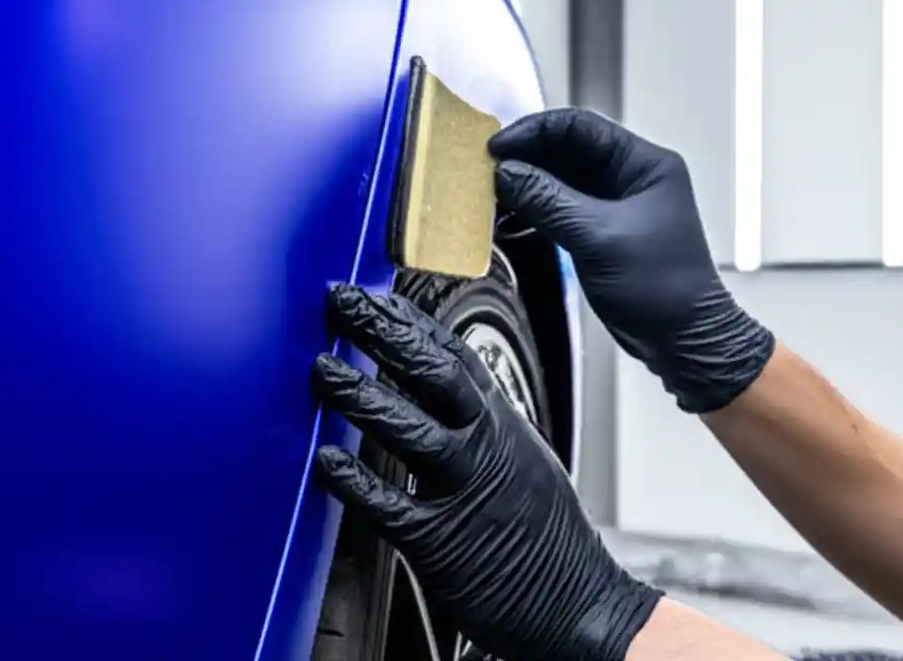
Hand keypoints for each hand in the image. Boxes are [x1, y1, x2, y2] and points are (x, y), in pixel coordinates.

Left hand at [312, 284, 660, 660]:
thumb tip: (435, 390)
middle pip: (432, 374)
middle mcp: (486, 448)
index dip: (409, 321)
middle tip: (340, 303)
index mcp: (503, 425)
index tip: (374, 296)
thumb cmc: (545, 537)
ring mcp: (465, 493)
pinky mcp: (441, 543)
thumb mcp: (524, 460)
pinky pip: (388, 504)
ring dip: (360, 395)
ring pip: (410, 429)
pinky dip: (353, 481)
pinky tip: (325, 461)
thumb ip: (480, 423)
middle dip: (382, 333)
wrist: (580, 607)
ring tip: (322, 371)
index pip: (453, 356)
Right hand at [488, 108, 773, 412]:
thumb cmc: (659, 285)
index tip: (496, 148)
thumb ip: (548, 201)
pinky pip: (558, 207)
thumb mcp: (598, 238)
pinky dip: (532, 210)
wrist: (684, 340)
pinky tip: (506, 219)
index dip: (534, 131)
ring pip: (559, 179)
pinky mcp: (599, 231)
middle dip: (524, 158)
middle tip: (484, 172)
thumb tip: (504, 174)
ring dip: (524, 185)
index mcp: (643, 164)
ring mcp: (613, 204)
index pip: (580, 127)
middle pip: (566, 150)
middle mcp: (628, 176)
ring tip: (489, 197)